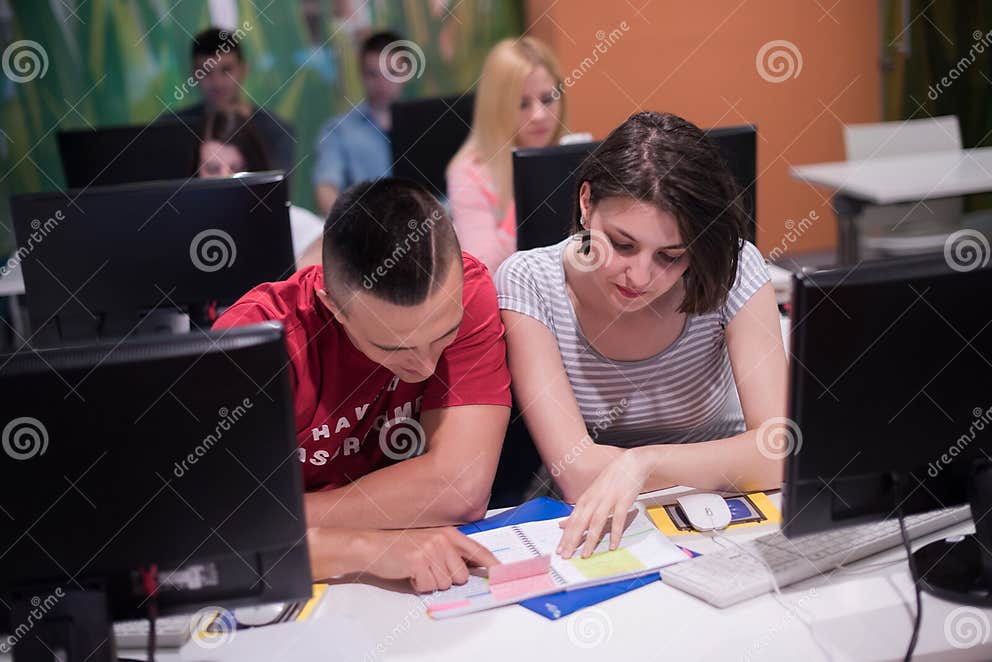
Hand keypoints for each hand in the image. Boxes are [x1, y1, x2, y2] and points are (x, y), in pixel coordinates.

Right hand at [309, 526, 498, 592]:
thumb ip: (452, 552)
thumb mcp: (430, 541)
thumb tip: (472, 569)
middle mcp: (443, 540)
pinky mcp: (419, 562)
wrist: (374, 546)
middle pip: (462, 575)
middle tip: (429, 568)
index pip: (478, 550)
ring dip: (432, 582)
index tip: (502, 574)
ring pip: (446, 583)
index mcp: (449, 534)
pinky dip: (420, 585)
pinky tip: (411, 573)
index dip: (491, 564)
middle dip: (447, 578)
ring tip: (418, 569)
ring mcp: (431, 550)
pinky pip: (429, 586)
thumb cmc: (402, 546)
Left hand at [556, 448, 649, 558]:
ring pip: (596, 522)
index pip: (572, 520)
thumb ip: (578, 510)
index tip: (558, 550)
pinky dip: (615, 533)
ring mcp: (608, 500)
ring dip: (590, 540)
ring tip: (586, 554)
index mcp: (585, 499)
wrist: (630, 464)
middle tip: (566, 555)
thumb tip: (563, 523)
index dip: (565, 536)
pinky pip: (618, 520)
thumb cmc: (611, 480)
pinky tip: (612, 545)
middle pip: (580, 522)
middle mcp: (594, 499)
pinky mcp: (623, 501)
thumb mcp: (591, 493)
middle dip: (572, 540)